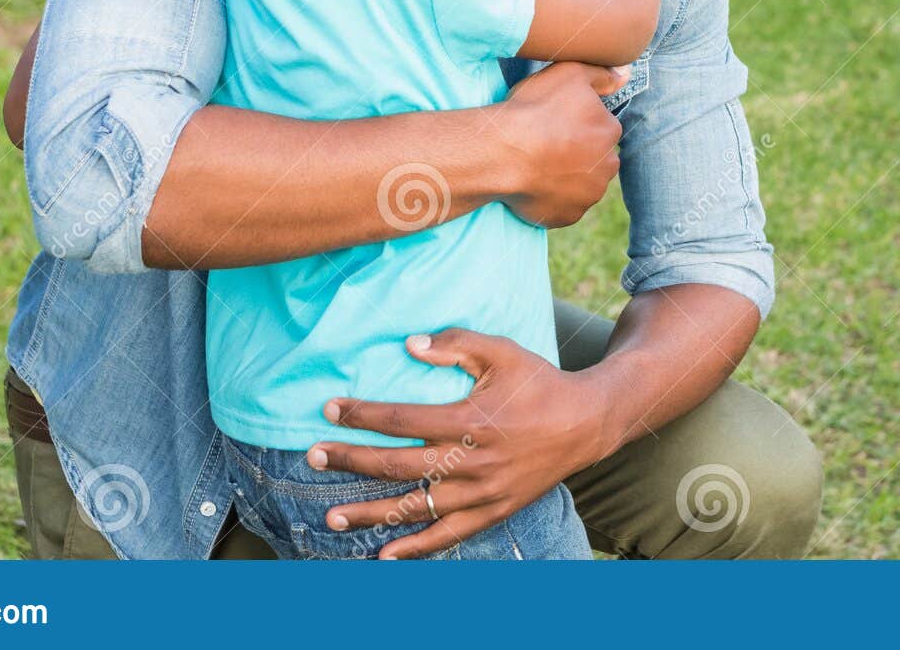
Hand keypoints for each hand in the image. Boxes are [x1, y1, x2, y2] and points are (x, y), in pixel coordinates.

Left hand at [305, 329, 609, 558]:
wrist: (587, 422)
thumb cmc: (540, 382)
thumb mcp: (502, 351)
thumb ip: (456, 344)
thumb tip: (408, 344)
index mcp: (468, 420)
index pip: (401, 419)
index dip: (362, 414)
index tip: (330, 409)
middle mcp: (471, 461)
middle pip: (397, 465)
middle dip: (350, 461)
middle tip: (312, 456)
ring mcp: (482, 492)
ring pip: (416, 507)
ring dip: (370, 513)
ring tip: (332, 516)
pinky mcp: (493, 511)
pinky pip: (449, 535)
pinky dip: (415, 549)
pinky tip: (384, 556)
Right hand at [496, 61, 624, 227]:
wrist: (503, 153)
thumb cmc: (535, 110)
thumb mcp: (569, 73)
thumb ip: (601, 74)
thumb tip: (625, 75)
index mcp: (609, 131)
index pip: (601, 127)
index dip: (577, 123)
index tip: (554, 122)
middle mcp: (606, 167)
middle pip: (596, 158)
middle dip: (578, 153)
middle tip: (546, 144)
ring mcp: (588, 196)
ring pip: (582, 184)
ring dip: (567, 177)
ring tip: (537, 165)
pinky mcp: (568, 216)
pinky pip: (564, 206)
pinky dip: (552, 198)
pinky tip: (533, 184)